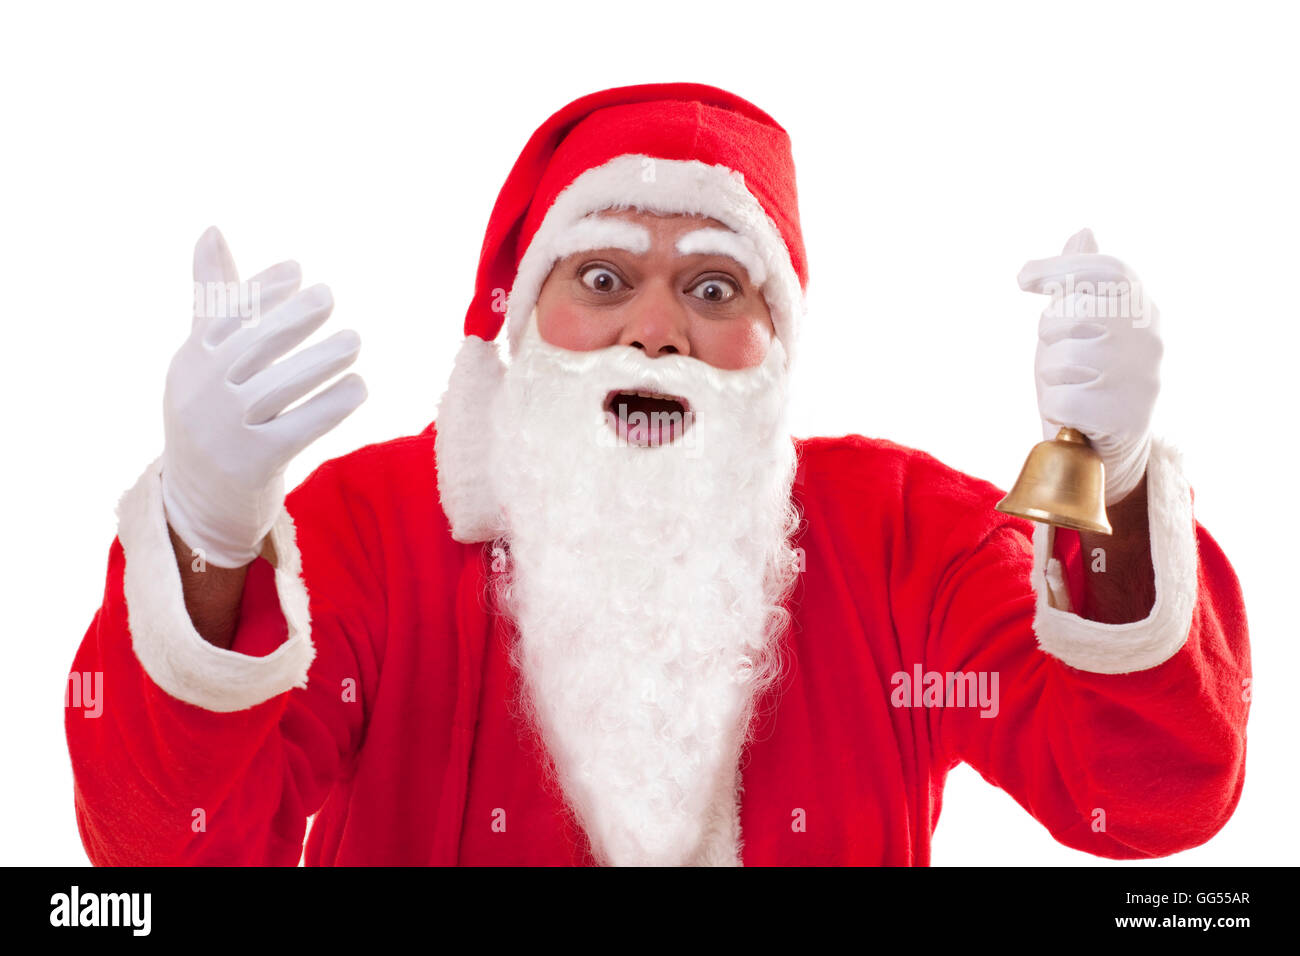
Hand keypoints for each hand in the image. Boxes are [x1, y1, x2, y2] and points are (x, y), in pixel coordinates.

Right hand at [161, 226, 366, 566]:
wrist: (199, 503)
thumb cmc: (212, 416)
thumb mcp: (206, 359)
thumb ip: (216, 299)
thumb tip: (212, 228)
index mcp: (190, 361)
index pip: (224, 318)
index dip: (260, 291)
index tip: (296, 270)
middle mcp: (202, 393)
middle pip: (252, 348)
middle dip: (292, 319)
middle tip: (330, 298)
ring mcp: (225, 430)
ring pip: (279, 385)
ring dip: (321, 359)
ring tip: (353, 341)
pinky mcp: (253, 463)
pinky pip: (299, 427)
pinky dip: (331, 404)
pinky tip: (358, 387)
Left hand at [1017, 228, 1161, 504]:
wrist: (1108, 446)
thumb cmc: (1089, 376)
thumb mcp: (1083, 324)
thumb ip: (1084, 281)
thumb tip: (1084, 231)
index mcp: (1145, 311)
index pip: (1107, 271)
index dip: (1061, 269)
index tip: (1023, 279)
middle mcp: (1151, 340)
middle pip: (1072, 314)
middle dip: (1051, 334)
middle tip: (1062, 355)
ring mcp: (1140, 379)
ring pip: (1061, 358)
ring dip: (1052, 376)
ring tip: (1073, 387)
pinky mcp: (1122, 418)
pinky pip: (1061, 399)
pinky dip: (1056, 408)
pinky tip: (1074, 413)